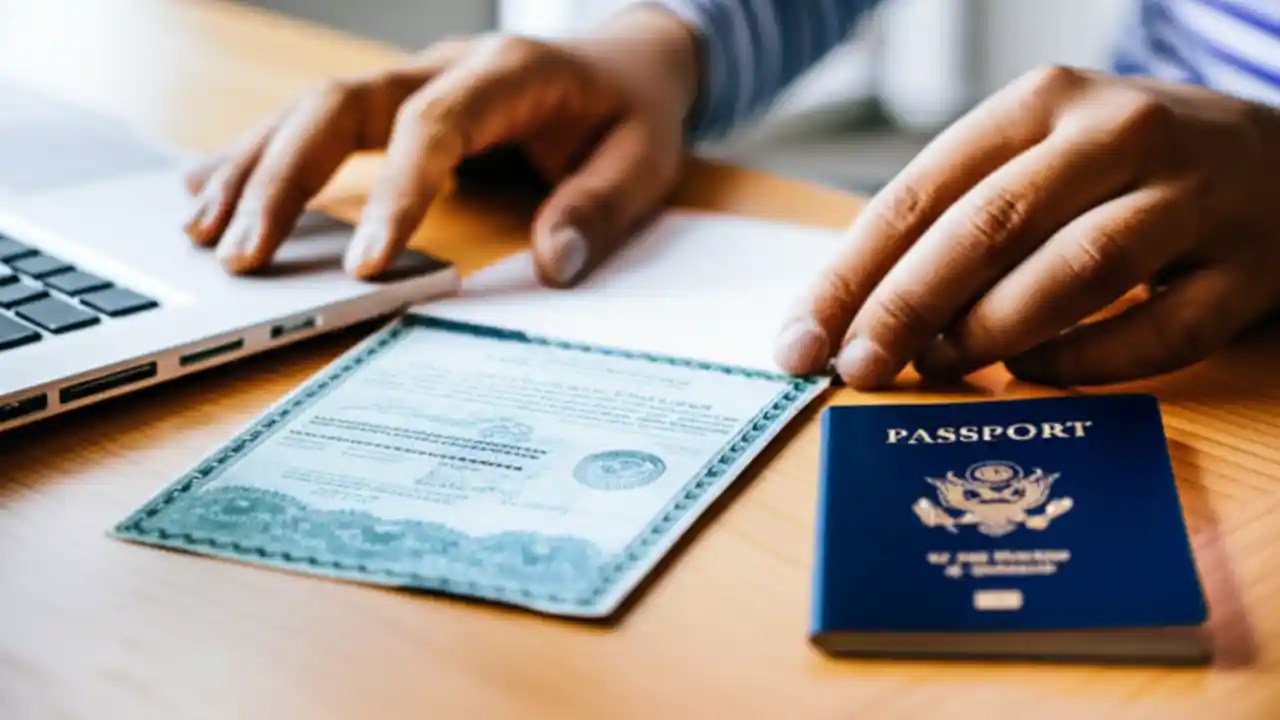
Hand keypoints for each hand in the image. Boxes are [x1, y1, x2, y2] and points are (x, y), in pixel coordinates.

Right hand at [183, 9, 696, 284]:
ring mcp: (410, 78)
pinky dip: (261, 157)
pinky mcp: (393, 101)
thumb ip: (599, 208)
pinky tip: (211, 191)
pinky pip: (314, 121)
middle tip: (243, 256)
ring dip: (253, 168)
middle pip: (338, 104)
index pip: (431, 126)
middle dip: (283, 178)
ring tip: (204, 233)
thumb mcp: (643, 161)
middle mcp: (443, 66)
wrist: (624, 62)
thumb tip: (553, 266)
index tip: (361, 265)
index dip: (392, 193)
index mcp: (507, 73)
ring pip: (309, 108)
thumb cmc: (630, 114)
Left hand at [775, 67, 1279, 386]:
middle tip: (858, 369)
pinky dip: (1087, 362)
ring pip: (1075, 271)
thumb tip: (851, 320)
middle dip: (905, 309)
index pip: (918, 194)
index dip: (850, 276)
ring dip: (991, 333)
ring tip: (942, 368)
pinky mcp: (1246, 269)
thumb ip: (950, 225)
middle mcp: (1115, 134)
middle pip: (987, 227)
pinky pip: (1159, 331)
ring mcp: (1191, 197)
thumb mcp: (1033, 162)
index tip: (799, 343)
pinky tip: (1038, 372)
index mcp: (1040, 104)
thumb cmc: (1120, 173)